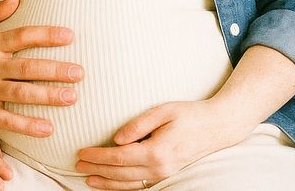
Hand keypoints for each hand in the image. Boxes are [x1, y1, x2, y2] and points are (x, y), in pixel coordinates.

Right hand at [0, 0, 82, 136]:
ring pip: (21, 94)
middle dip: (55, 70)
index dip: (46, 35)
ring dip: (48, 96)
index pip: (21, 36)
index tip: (70, 36)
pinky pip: (8, 120)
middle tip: (80, 73)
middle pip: (26, 67)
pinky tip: (49, 128)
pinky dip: (28, 125)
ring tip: (72, 98)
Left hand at [76, 99, 251, 187]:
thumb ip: (138, 125)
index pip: (118, 157)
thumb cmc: (189, 114)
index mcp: (156, 151)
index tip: (80, 153)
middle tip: (77, 165)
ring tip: (87, 179)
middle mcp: (160, 168)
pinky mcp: (167, 175)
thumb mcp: (163, 111)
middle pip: (119, 173)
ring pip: (128, 185)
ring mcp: (164, 175)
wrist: (217, 127)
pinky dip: (122, 187)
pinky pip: (140, 186)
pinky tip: (111, 184)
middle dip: (96, 170)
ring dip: (106, 183)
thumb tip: (116, 139)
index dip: (97, 156)